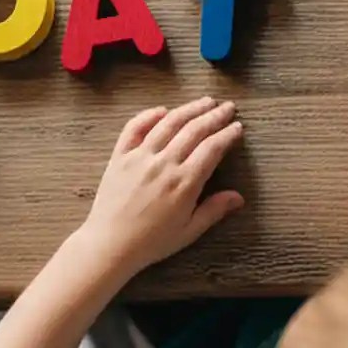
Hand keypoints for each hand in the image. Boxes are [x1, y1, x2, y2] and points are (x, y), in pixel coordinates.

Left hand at [75, 98, 245, 273]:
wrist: (109, 245)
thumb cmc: (151, 243)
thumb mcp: (188, 231)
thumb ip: (214, 210)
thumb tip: (239, 197)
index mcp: (184, 183)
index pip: (212, 149)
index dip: (227, 134)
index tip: (237, 127)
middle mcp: (164, 164)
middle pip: (194, 130)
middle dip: (214, 115)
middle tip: (228, 107)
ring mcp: (140, 157)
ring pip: (168, 123)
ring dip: (189, 109)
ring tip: (205, 101)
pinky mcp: (120, 156)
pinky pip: (134, 128)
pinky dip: (149, 115)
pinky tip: (163, 110)